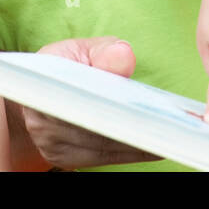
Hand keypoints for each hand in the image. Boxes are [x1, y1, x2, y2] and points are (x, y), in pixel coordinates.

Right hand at [20, 37, 160, 168]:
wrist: (38, 91)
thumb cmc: (63, 65)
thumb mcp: (80, 48)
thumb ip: (103, 50)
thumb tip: (124, 57)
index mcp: (41, 87)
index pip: (80, 99)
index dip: (114, 105)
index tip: (145, 108)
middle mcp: (41, 123)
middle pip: (94, 129)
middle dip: (134, 127)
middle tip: (171, 125)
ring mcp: (51, 146)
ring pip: (101, 148)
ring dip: (136, 142)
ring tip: (170, 133)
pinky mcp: (63, 160)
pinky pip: (101, 158)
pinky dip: (128, 151)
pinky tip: (153, 145)